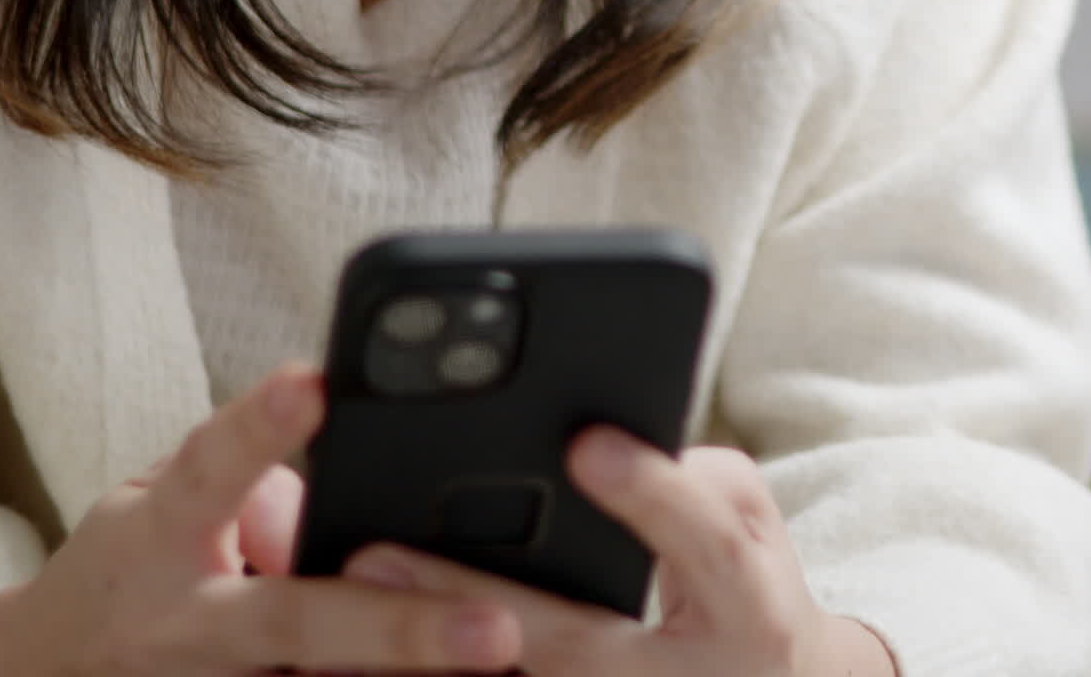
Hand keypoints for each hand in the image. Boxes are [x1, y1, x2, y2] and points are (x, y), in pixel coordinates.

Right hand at [0, 364, 522, 675]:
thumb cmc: (128, 566)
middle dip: (398, 629)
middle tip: (492, 628)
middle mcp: (185, 622)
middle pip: (297, 622)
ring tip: (502, 672)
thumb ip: (249, 478)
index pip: (213, 466)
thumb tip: (352, 496)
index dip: (262, 425)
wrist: (34, 673)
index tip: (314, 380)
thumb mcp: (159, 502)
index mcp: (162, 534)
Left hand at [346, 429, 895, 676]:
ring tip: (339, 622)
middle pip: (576, 645)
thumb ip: (679, 476)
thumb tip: (585, 439)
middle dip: (472, 601)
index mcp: (751, 607)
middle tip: (374, 561)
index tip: (587, 443)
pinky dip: (438, 675)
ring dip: (429, 658)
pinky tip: (361, 659)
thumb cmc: (743, 582)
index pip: (709, 545)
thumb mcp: (745, 518)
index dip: (653, 496)